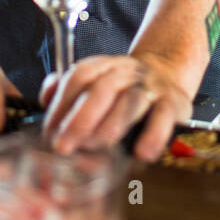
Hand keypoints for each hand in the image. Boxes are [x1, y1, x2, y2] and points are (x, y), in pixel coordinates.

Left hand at [39, 52, 192, 161]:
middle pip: (102, 89)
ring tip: (96, 148)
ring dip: (111, 125)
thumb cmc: (122, 89)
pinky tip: (141, 154)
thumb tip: (45, 99)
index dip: (62, 103)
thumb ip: (67, 90)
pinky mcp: (174, 103)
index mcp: (104, 65)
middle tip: (63, 146)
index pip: (79, 77)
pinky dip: (153, 136)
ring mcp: (151, 86)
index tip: (49, 131)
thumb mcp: (95, 81)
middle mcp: (126, 72)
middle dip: (80, 119)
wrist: (167, 75)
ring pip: (131, 100)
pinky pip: (163, 117)